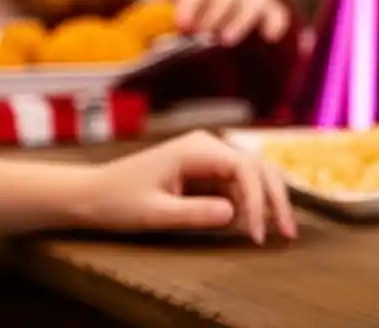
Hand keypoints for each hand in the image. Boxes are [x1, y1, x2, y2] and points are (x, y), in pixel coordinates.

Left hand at [83, 130, 296, 242]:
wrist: (91, 194)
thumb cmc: (117, 200)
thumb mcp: (153, 213)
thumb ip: (193, 213)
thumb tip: (235, 216)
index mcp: (197, 149)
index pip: (244, 169)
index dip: (257, 200)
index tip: (255, 233)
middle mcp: (210, 146)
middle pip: (259, 167)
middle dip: (276, 199)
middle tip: (287, 233)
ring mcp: (211, 157)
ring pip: (256, 175)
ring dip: (269, 201)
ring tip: (280, 231)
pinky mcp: (209, 171)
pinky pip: (240, 185)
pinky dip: (253, 204)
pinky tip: (255, 226)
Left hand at [175, 0, 291, 45]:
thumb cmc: (199, 3)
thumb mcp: (186, 3)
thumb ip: (179, 20)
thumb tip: (161, 44)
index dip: (191, 2)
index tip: (180, 23)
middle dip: (213, 14)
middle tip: (199, 34)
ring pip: (253, 2)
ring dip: (240, 21)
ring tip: (224, 40)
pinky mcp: (271, 5)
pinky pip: (277, 12)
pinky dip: (275, 22)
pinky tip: (269, 36)